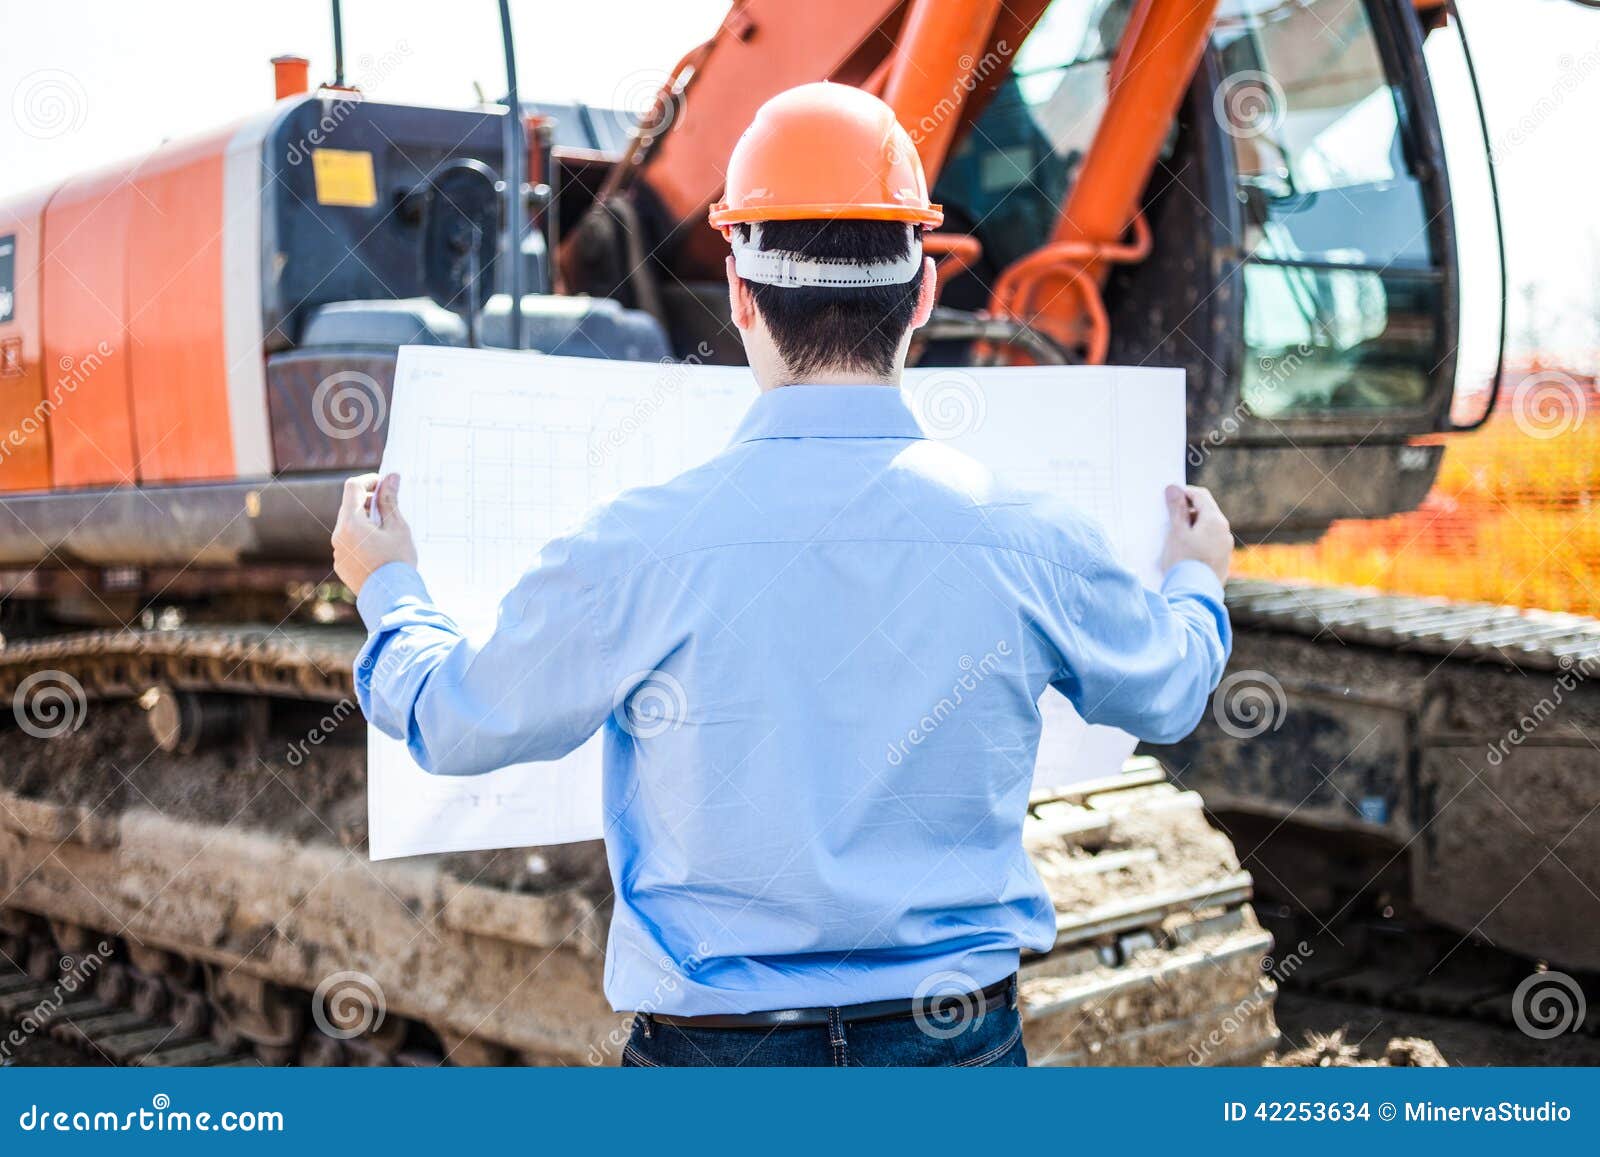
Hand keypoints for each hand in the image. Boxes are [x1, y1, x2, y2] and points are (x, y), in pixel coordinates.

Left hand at [332, 473, 417, 595]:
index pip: (353, 487)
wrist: (391, 598)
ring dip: (365, 521)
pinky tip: (379, 549)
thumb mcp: (397, 527)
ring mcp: (338, 551)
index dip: (369, 481)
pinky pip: (348, 543)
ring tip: (387, 531)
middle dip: (368, 502)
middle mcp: (338, 535)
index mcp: (351, 523)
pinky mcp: (341, 565)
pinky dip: (361, 538)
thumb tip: (391, 478)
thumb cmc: (397, 562)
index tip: (384, 485)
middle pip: (349, 507)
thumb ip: (390, 501)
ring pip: (348, 526)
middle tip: (389, 508)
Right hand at [1160, 484, 1232, 584]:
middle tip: (1169, 518)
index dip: (1184, 493)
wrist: (1195, 595)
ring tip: (1175, 537)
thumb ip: (1176, 509)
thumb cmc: (1183, 562)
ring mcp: (1225, 546)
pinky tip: (1184, 551)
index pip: (1200, 495)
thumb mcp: (1176, 533)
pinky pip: (1210, 541)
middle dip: (1187, 510)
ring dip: (1192, 525)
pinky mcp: (1222, 559)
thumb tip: (1174, 488)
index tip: (1169, 498)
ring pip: (1208, 527)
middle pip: (1206, 511)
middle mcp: (1224, 531)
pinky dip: (1198, 539)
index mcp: (1215, 520)